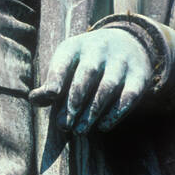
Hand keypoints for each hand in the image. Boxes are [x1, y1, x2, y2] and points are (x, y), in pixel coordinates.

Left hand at [29, 28, 153, 132]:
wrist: (128, 44)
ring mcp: (121, 61)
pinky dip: (116, 112)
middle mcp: (100, 49)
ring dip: (93, 111)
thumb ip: (51, 84)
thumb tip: (35, 99)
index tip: (51, 94)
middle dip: (75, 101)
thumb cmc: (86, 63)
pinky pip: (128, 95)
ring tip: (80, 130)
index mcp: (76, 46)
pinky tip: (103, 126)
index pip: (65, 60)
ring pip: (107, 86)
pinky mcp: (139, 76)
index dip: (57, 76)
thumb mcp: (67, 66)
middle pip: (87, 73)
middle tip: (64, 125)